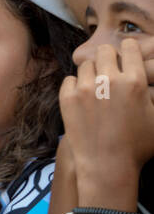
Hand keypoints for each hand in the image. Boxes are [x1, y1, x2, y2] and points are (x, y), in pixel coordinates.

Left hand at [60, 39, 153, 181]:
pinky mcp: (67, 96)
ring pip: (87, 65)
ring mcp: (85, 87)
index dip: (129, 50)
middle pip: (105, 51)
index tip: (126, 55)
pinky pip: (70, 79)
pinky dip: (76, 87)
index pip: (129, 48)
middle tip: (110, 69)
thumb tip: (146, 85)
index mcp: (135, 82)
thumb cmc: (137, 147)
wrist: (106, 165)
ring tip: (97, 88)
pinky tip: (83, 99)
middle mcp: (109, 80)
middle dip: (109, 58)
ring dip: (93, 73)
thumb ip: (152, 95)